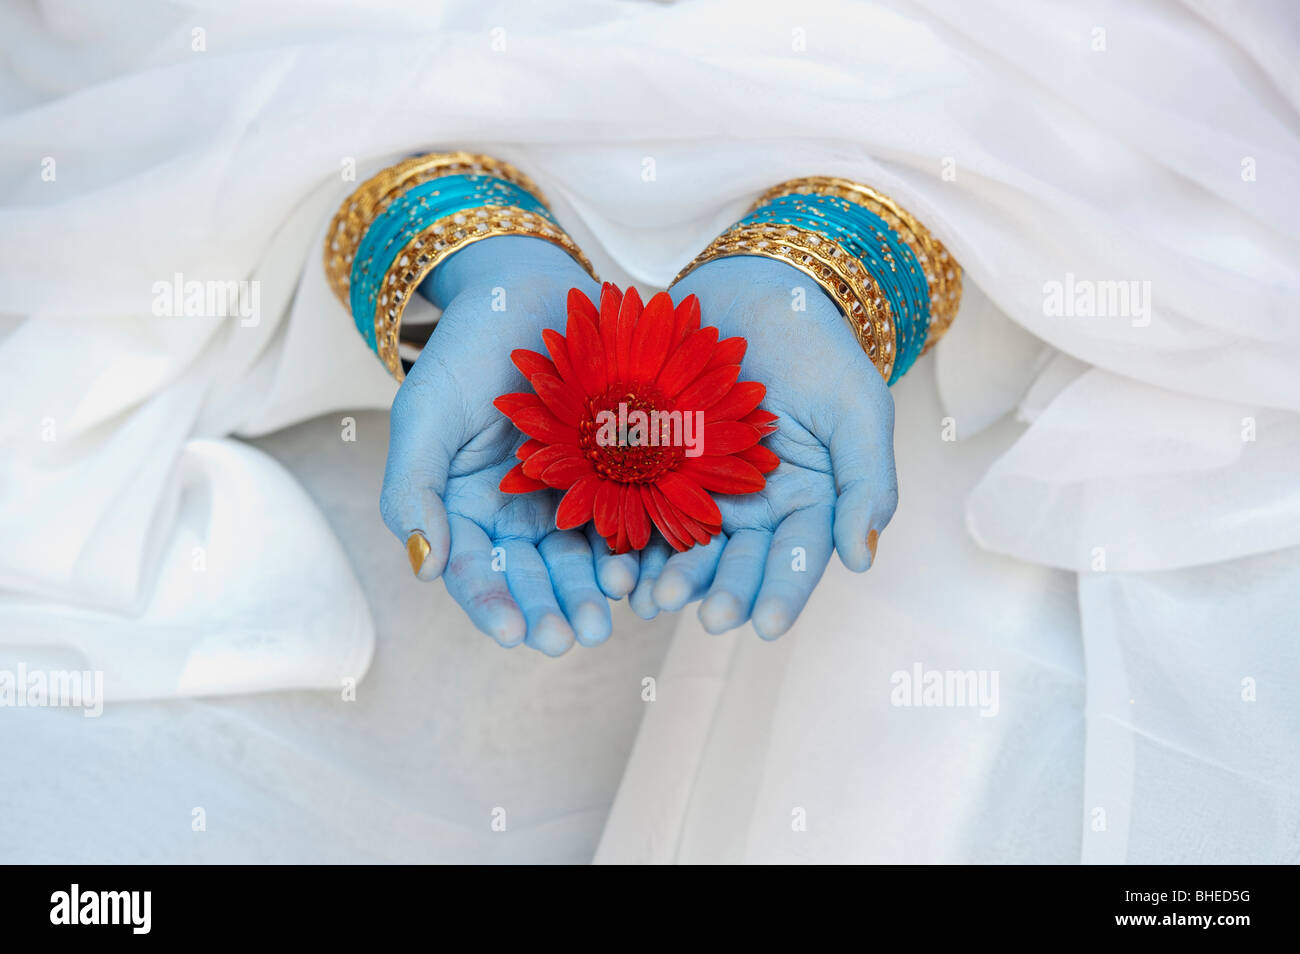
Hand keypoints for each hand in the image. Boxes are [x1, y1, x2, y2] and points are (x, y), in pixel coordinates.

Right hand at [379, 237, 637, 655]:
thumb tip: (424, 569)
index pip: (475, 571)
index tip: (515, 634)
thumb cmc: (466, 350)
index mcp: (463, 509)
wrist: (530, 291)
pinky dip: (631, 547)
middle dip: (552, 608)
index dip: (494, 604)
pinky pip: (624, 520)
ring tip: (610, 609)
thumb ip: (414, 490)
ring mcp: (566, 497)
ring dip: (592, 590)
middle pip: (533, 576)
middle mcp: (516, 513)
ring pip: (580, 558)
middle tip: (575, 635)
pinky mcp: (612, 475)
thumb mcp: (424, 415)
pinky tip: (641, 564)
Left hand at [629, 255, 897, 637]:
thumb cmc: (817, 347)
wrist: (754, 287)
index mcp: (806, 503)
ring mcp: (701, 488)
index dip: (783, 592)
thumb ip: (864, 481)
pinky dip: (629, 536)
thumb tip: (861, 558)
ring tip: (652, 598)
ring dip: (670, 575)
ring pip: (685, 544)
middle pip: (738, 561)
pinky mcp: (656, 464)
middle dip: (722, 590)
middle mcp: (753, 507)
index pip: (797, 558)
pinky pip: (640, 506)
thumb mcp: (857, 409)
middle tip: (705, 615)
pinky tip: (615, 559)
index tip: (767, 626)